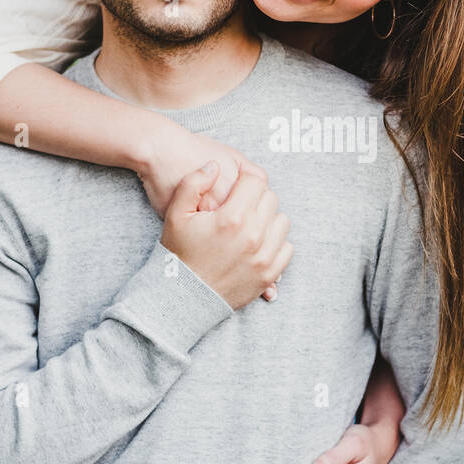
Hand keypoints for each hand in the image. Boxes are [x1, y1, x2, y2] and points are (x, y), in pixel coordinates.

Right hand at [137, 125, 280, 301]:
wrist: (184, 296)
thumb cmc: (179, 253)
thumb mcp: (176, 214)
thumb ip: (193, 183)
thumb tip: (213, 166)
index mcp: (232, 217)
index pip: (256, 182)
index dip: (244, 181)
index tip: (236, 188)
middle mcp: (253, 236)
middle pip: (271, 199)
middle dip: (256, 198)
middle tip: (239, 208)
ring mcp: (264, 257)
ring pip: (281, 221)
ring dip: (267, 219)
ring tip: (248, 225)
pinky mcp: (269, 274)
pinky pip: (286, 247)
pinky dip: (275, 242)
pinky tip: (257, 243)